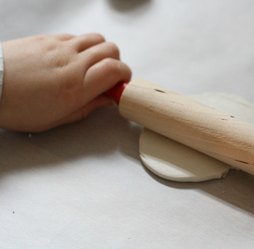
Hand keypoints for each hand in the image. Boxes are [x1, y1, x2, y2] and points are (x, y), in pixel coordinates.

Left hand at [0, 33, 130, 131]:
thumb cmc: (15, 106)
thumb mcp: (56, 119)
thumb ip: (87, 108)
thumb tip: (105, 99)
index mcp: (76, 87)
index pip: (116, 69)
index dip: (125, 76)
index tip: (120, 85)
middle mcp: (73, 62)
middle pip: (111, 49)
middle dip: (117, 62)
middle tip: (108, 76)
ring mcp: (60, 46)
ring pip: (97, 38)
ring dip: (102, 51)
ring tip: (92, 65)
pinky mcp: (48, 38)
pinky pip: (76, 36)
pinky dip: (83, 45)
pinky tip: (73, 58)